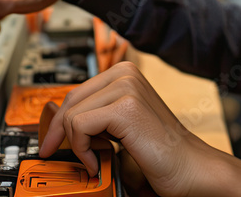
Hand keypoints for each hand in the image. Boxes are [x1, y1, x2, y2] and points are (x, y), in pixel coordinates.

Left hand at [40, 61, 240, 196]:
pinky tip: (98, 161)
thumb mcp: (120, 127)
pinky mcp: (126, 107)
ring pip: (72, 114)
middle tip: (54, 153)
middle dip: (59, 132)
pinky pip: (80, 125)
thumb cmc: (160, 152)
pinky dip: (83, 149)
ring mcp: (127, 87)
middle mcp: (125, 73)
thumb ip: (96, 116)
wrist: (189, 168)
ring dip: (76, 144)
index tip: (50, 141)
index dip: (59, 119)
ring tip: (94, 161)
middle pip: (70, 100)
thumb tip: (58, 120)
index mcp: (125, 72)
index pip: (76, 91)